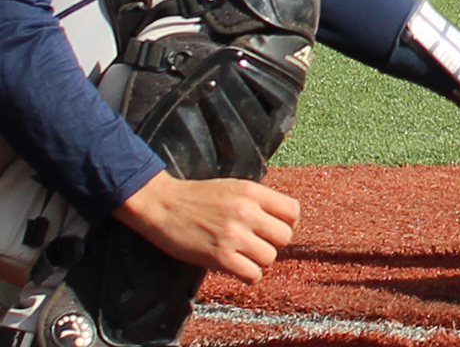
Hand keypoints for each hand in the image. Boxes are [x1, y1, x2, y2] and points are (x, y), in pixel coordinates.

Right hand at [115, 172, 299, 283]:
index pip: (293, 211)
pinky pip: (252, 274)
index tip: (272, 228)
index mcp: (252, 192)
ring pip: (270, 257)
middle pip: (285, 237)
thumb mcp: (233, 187)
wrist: (162, 205)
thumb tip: (282, 220)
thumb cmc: (197, 197)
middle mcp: (247, 212)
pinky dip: (248, 275)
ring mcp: (233, 235)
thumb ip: (258, 201)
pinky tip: (238, 268)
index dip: (287, 223)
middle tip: (257, 243)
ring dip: (259, 260)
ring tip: (243, 255)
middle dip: (273, 243)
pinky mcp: (219, 256)